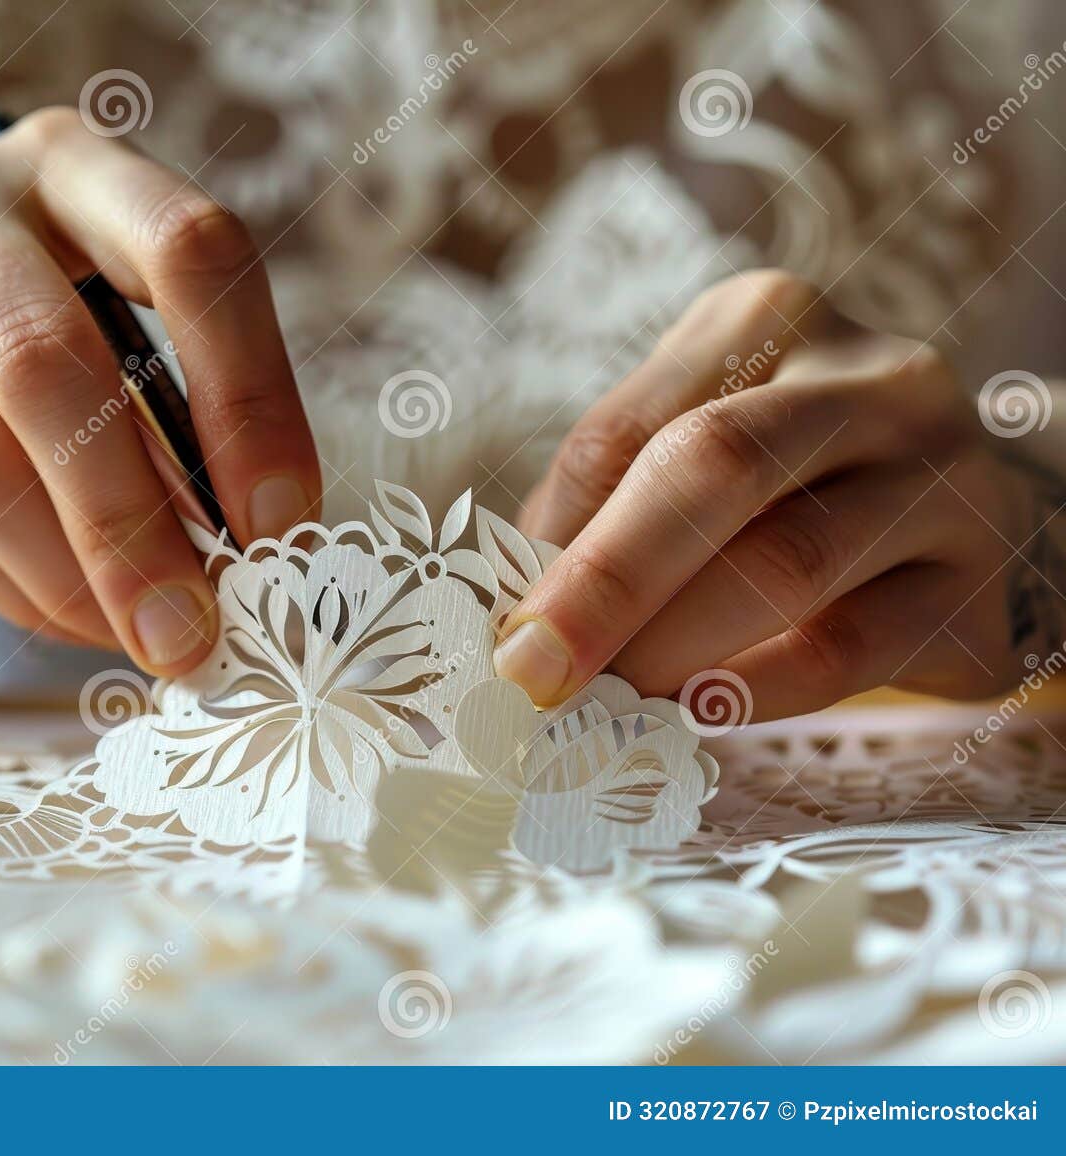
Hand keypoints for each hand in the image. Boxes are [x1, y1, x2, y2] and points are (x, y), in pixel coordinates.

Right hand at [0, 108, 319, 674]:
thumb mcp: (96, 332)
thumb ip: (169, 409)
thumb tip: (254, 547)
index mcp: (69, 162)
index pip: (188, 248)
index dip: (250, 397)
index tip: (280, 524)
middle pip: (54, 367)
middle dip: (136, 524)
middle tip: (193, 632)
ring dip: (70, 575)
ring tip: (131, 636)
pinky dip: (2, 583)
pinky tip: (58, 619)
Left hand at [494, 268, 1054, 720]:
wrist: (952, 523)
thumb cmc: (783, 486)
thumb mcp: (687, 449)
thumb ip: (600, 515)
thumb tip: (516, 626)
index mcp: (769, 321)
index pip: (628, 430)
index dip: (553, 540)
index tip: (506, 633)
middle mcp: (874, 380)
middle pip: (714, 465)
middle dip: (607, 581)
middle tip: (536, 674)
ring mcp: (946, 476)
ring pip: (787, 561)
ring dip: (672, 648)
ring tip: (607, 706)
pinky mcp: (978, 585)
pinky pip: (850, 648)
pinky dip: (754, 692)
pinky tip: (697, 716)